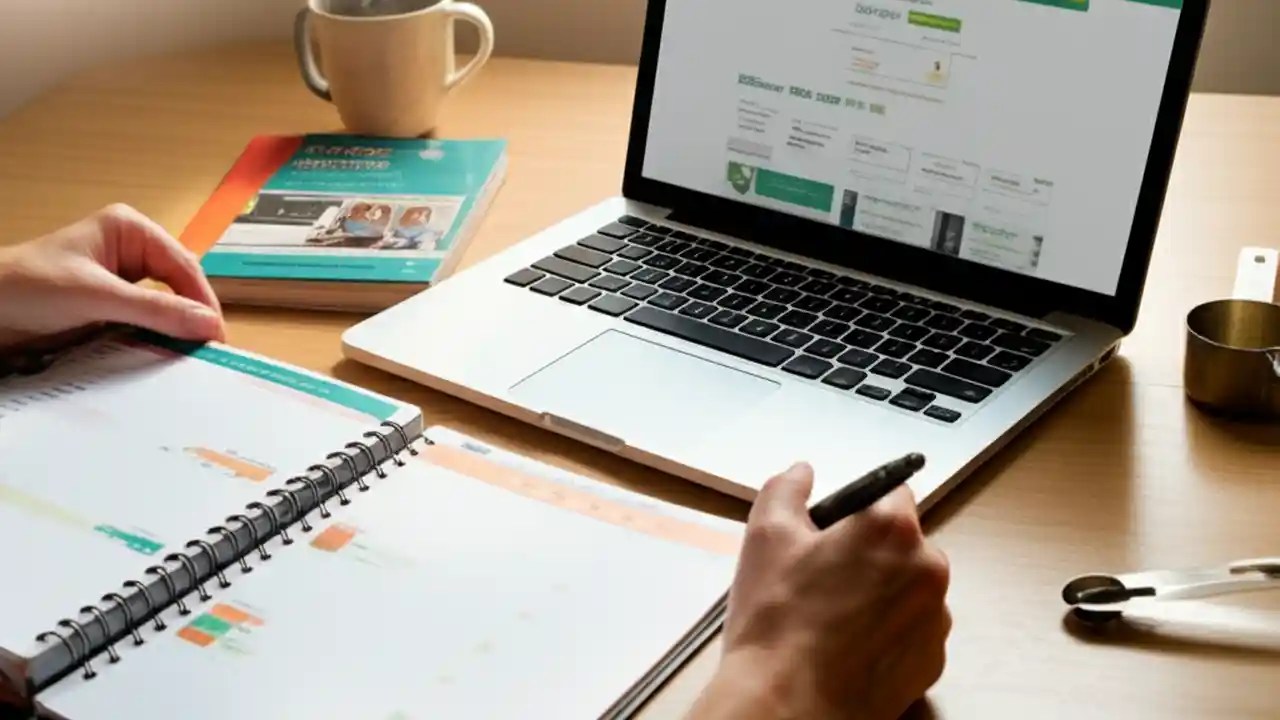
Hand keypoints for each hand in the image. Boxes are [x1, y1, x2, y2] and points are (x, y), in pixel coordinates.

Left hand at [0, 204, 223, 352]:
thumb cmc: (28, 287)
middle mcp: (130, 248)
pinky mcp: (109, 303)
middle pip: (178, 284)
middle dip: (192, 315)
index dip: (203, 301)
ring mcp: (119, 276)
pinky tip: (163, 354)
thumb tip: (210, 325)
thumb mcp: (97, 297)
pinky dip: (156, 336)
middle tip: (208, 351)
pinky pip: (145, 319)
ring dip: (175, 328)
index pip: (183, 266)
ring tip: (191, 356)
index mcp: (130, 229)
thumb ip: (156, 309)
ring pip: (165, 303)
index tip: (217, 336)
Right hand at [689, 463, 950, 719]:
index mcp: (891, 529)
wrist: (788, 704)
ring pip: (909, 587)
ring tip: (833, 616)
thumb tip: (801, 473)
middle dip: (870, 551)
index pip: (892, 490)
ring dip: (882, 592)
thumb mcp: (765, 536)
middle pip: (904, 541)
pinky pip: (913, 630)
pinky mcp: (931, 661)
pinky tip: (848, 644)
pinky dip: (888, 632)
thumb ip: (786, 490)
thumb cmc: (778, 624)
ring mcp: (934, 619)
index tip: (838, 526)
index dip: (860, 506)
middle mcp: (926, 569)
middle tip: (825, 575)